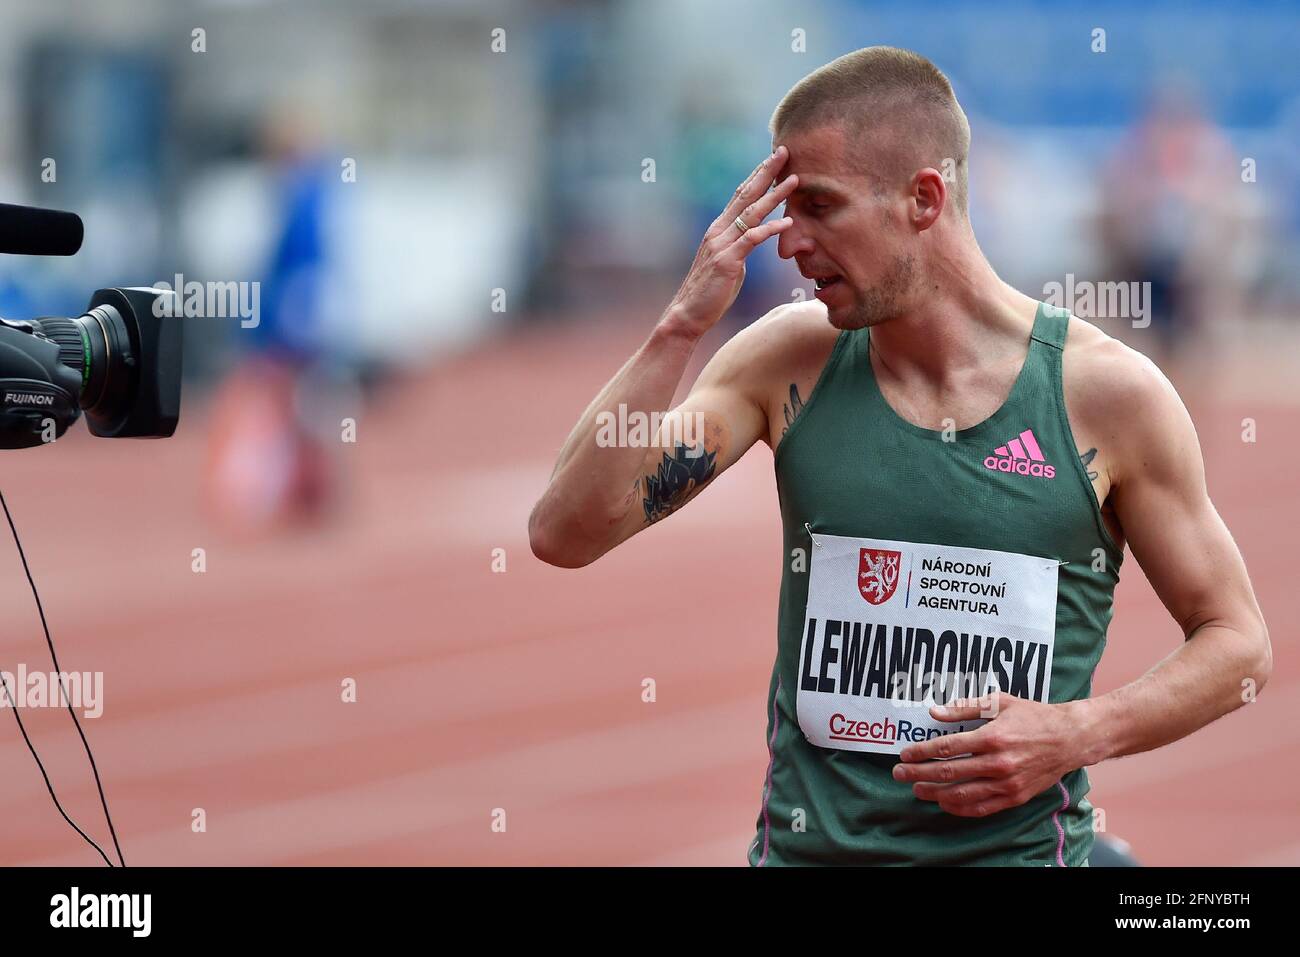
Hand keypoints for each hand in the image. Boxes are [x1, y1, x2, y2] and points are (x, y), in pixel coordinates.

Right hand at [665, 146, 797, 337]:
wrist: (688, 314)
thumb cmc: (710, 293)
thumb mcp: (729, 263)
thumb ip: (740, 247)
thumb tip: (753, 240)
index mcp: (719, 229)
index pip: (740, 195)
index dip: (757, 175)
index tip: (774, 159)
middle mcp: (718, 231)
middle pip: (745, 195)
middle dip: (766, 172)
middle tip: (784, 151)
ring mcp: (722, 245)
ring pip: (751, 213)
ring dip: (774, 195)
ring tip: (794, 180)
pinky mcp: (727, 262)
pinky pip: (752, 240)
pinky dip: (771, 229)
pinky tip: (787, 221)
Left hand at [890, 693, 1090, 817]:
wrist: (1069, 739)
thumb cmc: (1033, 716)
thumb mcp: (999, 702)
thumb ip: (964, 708)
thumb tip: (934, 712)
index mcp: (992, 737)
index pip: (946, 748)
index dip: (921, 752)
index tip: (904, 754)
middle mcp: (998, 763)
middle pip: (948, 773)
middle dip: (919, 774)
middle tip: (899, 774)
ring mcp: (1007, 784)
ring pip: (961, 794)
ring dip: (934, 794)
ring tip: (916, 789)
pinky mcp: (1014, 797)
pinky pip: (981, 808)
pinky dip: (959, 808)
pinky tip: (943, 803)